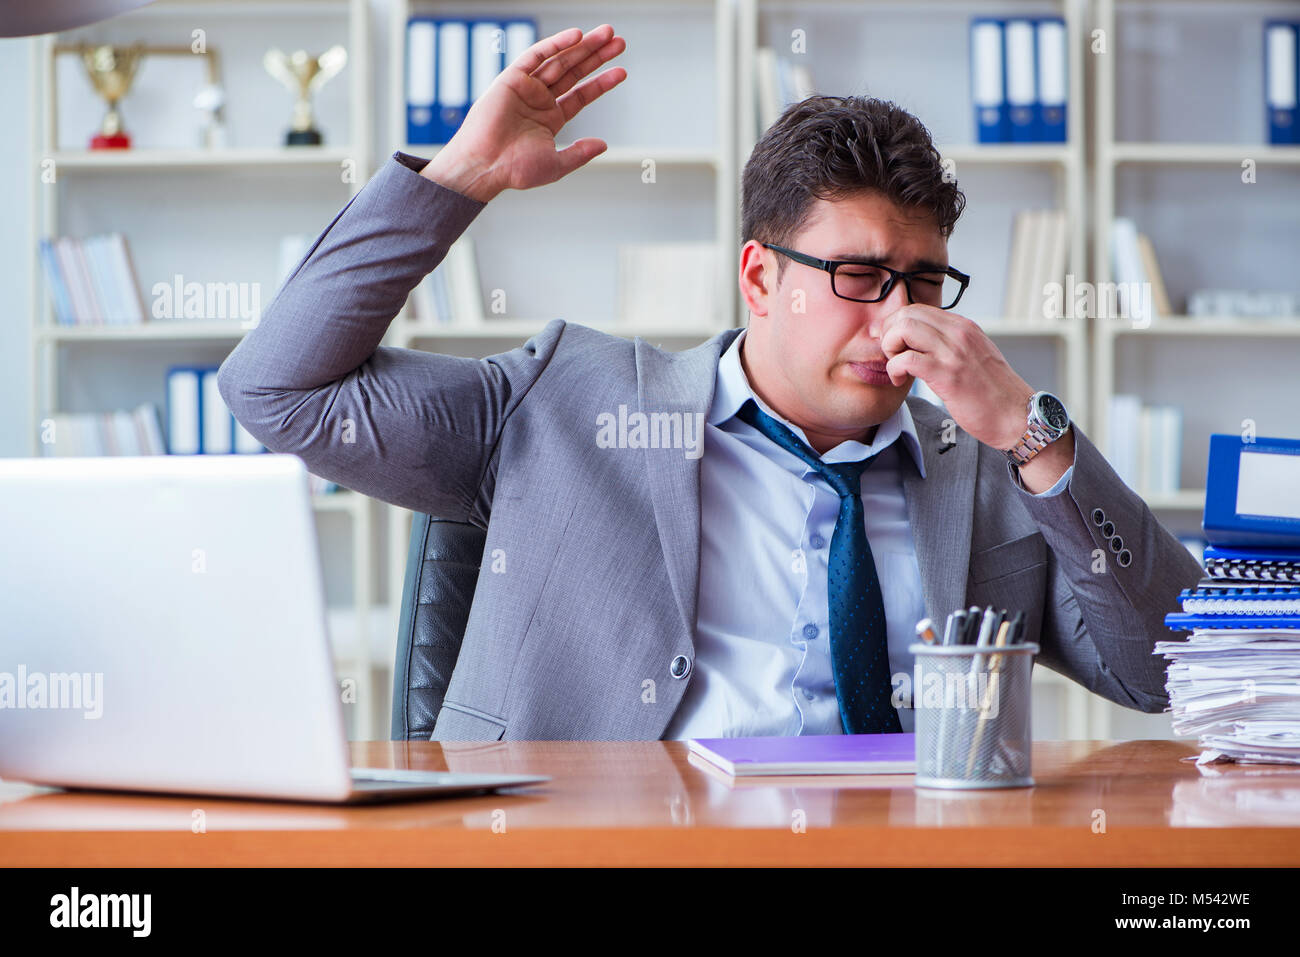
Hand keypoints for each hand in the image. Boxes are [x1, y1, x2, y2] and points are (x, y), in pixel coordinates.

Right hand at [421, 24, 626, 200]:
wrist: (485, 166)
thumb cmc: (514, 170)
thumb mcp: (555, 164)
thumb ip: (580, 154)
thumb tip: (603, 145)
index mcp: (550, 119)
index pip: (581, 95)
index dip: (601, 83)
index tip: (621, 72)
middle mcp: (539, 100)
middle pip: (574, 72)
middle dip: (596, 56)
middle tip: (620, 42)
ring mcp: (526, 87)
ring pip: (560, 60)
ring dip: (584, 46)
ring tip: (608, 34)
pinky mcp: (512, 78)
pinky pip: (537, 55)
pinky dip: (556, 44)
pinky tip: (578, 36)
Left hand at [879, 304, 1035, 451]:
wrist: (1016, 416)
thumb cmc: (993, 393)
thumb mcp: (974, 356)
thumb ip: (952, 345)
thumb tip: (923, 343)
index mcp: (964, 327)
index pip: (918, 308)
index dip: (897, 325)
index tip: (895, 345)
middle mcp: (959, 333)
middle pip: (907, 314)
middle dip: (889, 334)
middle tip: (892, 356)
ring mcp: (954, 352)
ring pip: (903, 329)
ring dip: (889, 348)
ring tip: (896, 367)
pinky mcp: (947, 375)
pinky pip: (906, 359)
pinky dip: (894, 369)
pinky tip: (900, 381)